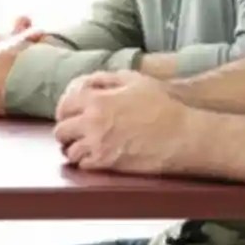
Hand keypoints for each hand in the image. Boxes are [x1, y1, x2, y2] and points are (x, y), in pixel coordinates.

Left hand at [53, 71, 192, 174]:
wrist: (182, 135)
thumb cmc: (163, 106)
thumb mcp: (136, 81)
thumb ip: (108, 79)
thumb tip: (90, 83)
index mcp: (97, 100)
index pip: (64, 105)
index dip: (64, 110)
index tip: (67, 115)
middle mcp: (92, 122)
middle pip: (61, 130)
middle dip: (66, 131)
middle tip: (72, 133)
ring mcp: (98, 144)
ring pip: (70, 150)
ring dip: (73, 148)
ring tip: (81, 147)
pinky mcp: (107, 163)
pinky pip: (83, 165)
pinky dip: (84, 162)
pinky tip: (93, 159)